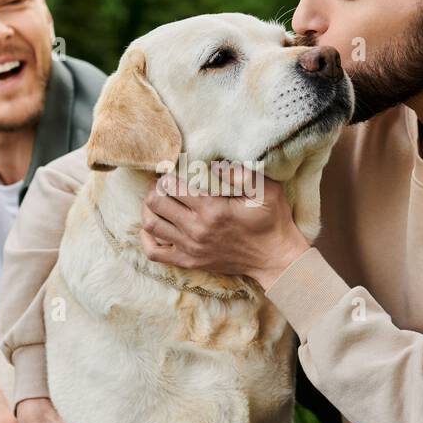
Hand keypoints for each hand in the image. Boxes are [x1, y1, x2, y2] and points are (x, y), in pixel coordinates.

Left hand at [140, 172, 310, 288]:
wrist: (275, 259)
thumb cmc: (271, 221)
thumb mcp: (266, 191)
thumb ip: (243, 173)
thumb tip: (217, 161)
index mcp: (212, 209)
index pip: (172, 186)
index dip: (167, 173)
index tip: (172, 168)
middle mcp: (196, 229)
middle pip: (156, 203)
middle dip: (155, 188)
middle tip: (161, 182)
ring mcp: (190, 248)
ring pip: (151, 225)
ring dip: (149, 209)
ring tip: (157, 200)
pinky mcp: (189, 262)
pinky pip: (154, 252)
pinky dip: (147, 237)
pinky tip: (154, 226)